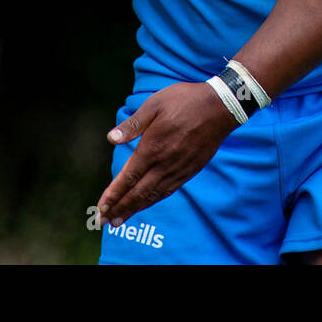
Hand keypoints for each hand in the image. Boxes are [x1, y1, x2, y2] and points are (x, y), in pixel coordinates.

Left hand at [97, 81, 240, 225]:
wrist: (220, 107)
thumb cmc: (185, 100)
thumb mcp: (155, 104)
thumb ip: (133, 124)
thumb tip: (111, 139)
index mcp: (152, 147)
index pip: (128, 177)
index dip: (114, 194)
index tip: (101, 207)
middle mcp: (164, 163)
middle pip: (138, 192)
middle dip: (119, 208)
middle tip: (103, 221)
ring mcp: (178, 169)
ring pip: (153, 195)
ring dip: (134, 209)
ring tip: (119, 220)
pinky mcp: (190, 170)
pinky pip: (168, 190)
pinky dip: (153, 201)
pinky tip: (146, 204)